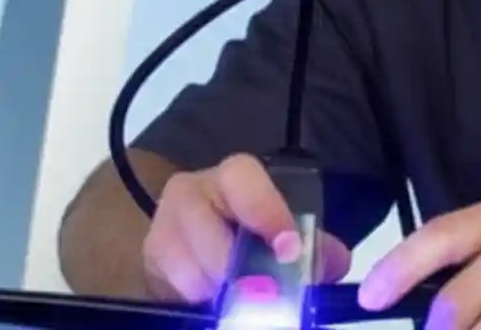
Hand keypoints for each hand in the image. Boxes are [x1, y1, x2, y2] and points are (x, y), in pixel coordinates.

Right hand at [141, 153, 351, 302]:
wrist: (214, 252)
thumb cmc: (257, 238)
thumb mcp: (288, 239)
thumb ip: (315, 247)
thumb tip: (330, 260)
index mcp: (232, 178)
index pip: (242, 179)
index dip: (266, 211)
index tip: (288, 250)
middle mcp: (190, 192)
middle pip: (201, 221)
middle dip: (233, 265)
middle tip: (261, 294)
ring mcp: (163, 225)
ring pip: (178, 254)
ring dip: (210, 285)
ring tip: (234, 302)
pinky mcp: (149, 259)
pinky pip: (166, 281)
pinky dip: (193, 297)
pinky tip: (210, 303)